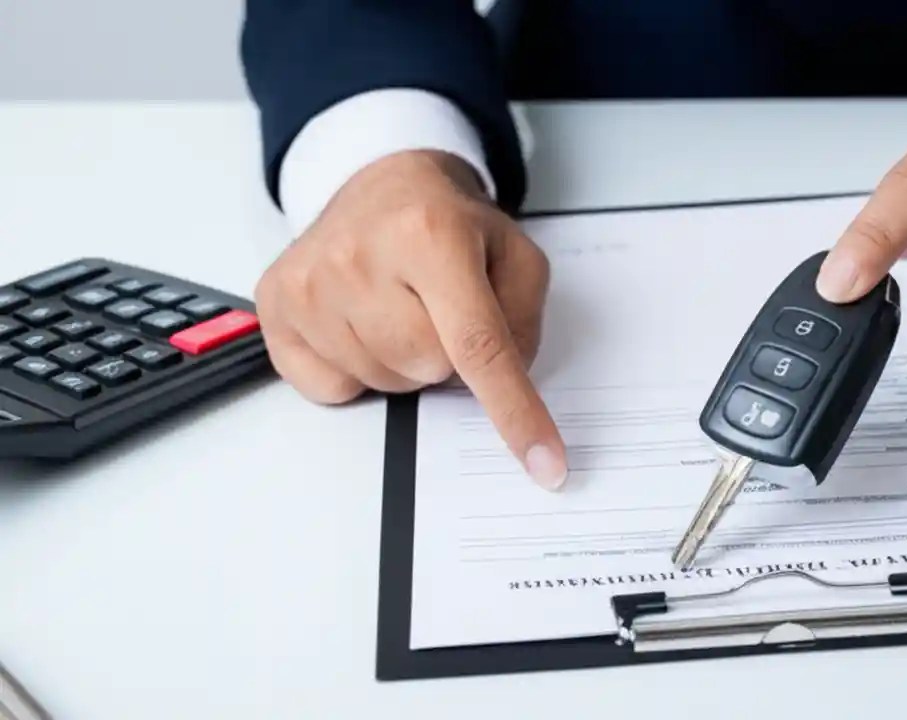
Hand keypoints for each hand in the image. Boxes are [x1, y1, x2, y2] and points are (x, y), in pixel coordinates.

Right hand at [255, 150, 567, 489]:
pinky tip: (361, 320)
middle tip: (438, 309)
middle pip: (429, 369)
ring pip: (384, 384)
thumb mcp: (512, 253)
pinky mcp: (276, 306)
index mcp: (429, 234)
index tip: (545, 466)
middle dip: (448, 355)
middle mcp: (360, 256)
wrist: (380, 181)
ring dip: (404, 362)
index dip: (514, 411)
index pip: (478, 345)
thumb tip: (505, 383)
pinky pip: (332, 388)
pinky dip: (358, 369)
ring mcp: (310, 283)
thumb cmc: (447, 222)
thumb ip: (524, 319)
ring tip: (399, 307)